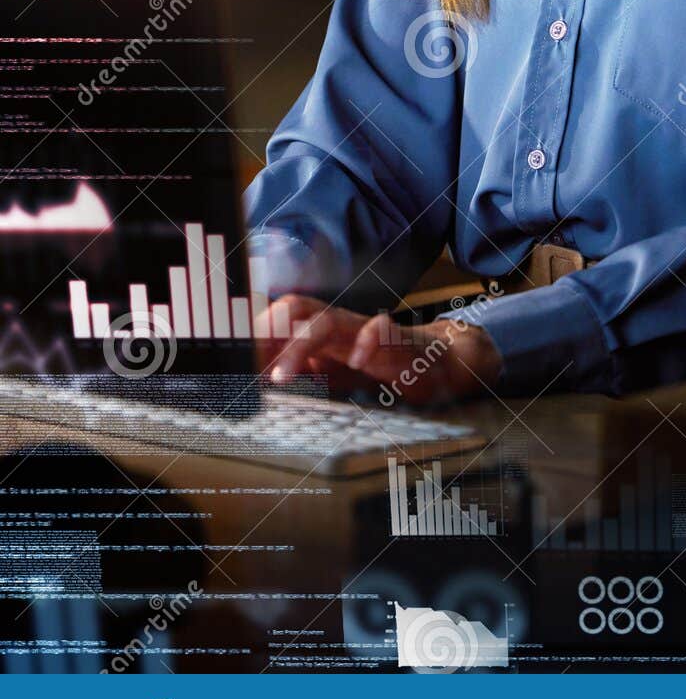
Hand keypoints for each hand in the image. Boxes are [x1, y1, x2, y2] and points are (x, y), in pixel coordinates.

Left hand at [258, 295, 503, 403]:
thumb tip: (255, 388)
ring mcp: (368, 331)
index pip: (279, 320)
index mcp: (321, 332)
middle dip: (266, 334)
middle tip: (246, 368)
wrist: (442, 363)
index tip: (230, 366)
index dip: (253, 337)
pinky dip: (369, 343)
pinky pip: (383, 331)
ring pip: (328, 322)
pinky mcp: (400, 342)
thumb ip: (302, 379)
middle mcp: (340, 326)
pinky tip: (357, 362)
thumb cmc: (383, 369)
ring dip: (299, 346)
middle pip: (295, 310)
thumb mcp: (336, 379)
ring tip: (281, 377)